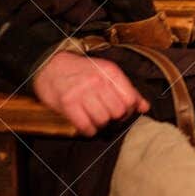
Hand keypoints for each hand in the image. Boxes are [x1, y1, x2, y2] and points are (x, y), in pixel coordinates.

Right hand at [33, 53, 148, 135]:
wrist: (49, 65)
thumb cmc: (81, 70)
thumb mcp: (106, 72)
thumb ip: (127, 89)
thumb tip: (145, 107)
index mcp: (110, 72)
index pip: (130, 99)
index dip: (129, 109)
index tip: (122, 110)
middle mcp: (98, 81)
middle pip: (118, 112)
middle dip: (115, 117)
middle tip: (107, 114)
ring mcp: (82, 92)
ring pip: (103, 120)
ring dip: (100, 124)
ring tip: (95, 117)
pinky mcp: (68, 103)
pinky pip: (86, 126)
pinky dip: (88, 130)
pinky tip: (86, 124)